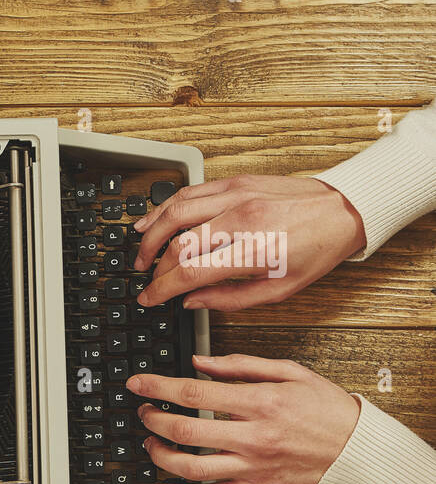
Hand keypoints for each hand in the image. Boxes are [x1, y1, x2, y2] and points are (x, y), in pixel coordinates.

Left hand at [127, 354, 360, 483]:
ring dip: (160, 455)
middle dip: (154, 419)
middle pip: (186, 430)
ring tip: (151, 443)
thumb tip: (199, 362)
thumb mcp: (290, 372)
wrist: (357, 449)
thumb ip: (241, 366)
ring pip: (191, 467)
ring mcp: (252, 467)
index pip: (195, 394)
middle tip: (144, 411)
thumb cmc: (326, 409)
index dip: (159, 388)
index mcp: (261, 403)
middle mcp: (253, 437)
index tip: (138, 384)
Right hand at [134, 175, 365, 310]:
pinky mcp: (235, 182)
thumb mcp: (280, 290)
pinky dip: (165, 208)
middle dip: (154, 267)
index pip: (191, 272)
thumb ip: (230, 299)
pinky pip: (189, 192)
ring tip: (141, 252)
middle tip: (146, 279)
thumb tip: (192, 301)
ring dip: (151, 235)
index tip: (149, 298)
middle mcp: (242, 219)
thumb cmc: (316, 250)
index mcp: (255, 251)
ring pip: (176, 212)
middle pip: (179, 244)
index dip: (161, 289)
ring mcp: (237, 196)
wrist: (343, 209)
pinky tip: (153, 221)